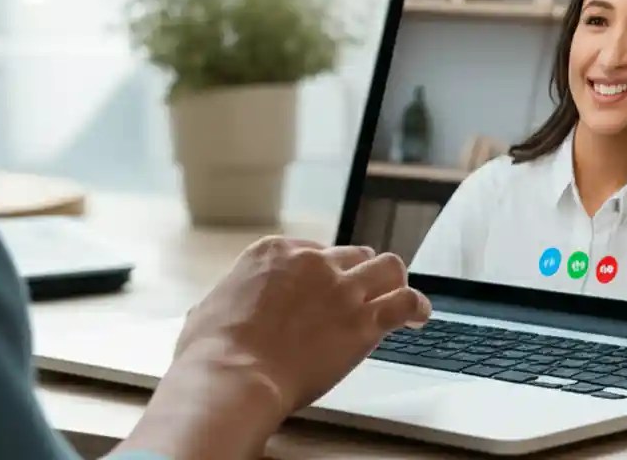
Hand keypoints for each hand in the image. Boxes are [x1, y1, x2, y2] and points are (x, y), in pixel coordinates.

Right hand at [174, 236, 431, 415]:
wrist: (232, 376)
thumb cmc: (211, 352)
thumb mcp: (207, 309)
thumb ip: (224, 300)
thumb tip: (213, 309)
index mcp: (274, 252)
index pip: (313, 249)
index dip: (322, 270)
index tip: (324, 286)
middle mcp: (313, 262)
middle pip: (352, 255)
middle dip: (357, 273)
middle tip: (359, 294)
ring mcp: (341, 289)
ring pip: (388, 267)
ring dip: (393, 281)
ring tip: (395, 295)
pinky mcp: (364, 321)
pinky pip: (406, 303)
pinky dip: (418, 308)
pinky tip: (420, 317)